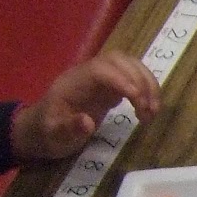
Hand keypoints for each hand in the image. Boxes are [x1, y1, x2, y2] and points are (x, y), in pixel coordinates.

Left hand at [10, 51, 160, 161]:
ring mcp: (101, 78)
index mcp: (73, 82)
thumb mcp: (53, 135)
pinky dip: (146, 90)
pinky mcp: (109, 87)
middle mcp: (88, 73)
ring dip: (147, 83)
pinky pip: (132, 78)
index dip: (121, 80)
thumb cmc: (47, 132)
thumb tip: (88, 122)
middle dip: (140, 81)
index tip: (138, 100)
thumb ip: (68, 128)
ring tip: (154, 111)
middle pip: (119, 61)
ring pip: (129, 65)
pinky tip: (149, 109)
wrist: (42, 130)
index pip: (100, 69)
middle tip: (149, 110)